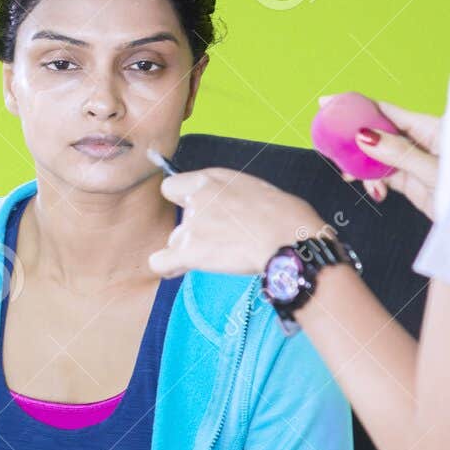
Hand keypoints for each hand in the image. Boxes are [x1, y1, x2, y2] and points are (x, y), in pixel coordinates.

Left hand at [147, 168, 325, 278]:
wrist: (289, 240)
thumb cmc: (287, 217)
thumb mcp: (256, 190)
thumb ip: (231, 197)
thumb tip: (231, 209)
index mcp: (211, 180)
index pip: (173, 186)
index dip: (184, 201)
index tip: (199, 211)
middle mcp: (196, 199)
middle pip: (179, 220)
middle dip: (194, 232)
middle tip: (221, 241)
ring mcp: (191, 226)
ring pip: (175, 242)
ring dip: (190, 251)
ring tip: (219, 258)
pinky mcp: (189, 252)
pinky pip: (160, 263)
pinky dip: (166, 268)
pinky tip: (176, 269)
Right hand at [321, 95, 440, 218]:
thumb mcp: (432, 172)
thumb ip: (398, 154)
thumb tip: (364, 136)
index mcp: (433, 129)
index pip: (388, 112)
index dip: (358, 106)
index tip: (331, 102)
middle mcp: (425, 142)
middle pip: (381, 133)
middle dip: (356, 140)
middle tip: (331, 144)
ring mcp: (419, 162)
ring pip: (381, 157)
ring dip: (364, 166)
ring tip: (349, 176)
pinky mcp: (417, 183)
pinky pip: (388, 176)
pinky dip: (375, 181)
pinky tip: (373, 190)